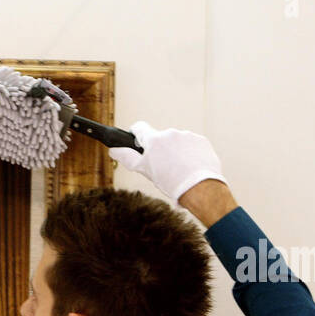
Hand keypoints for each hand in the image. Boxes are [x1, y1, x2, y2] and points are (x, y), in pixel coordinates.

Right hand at [109, 122, 226, 203]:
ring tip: (178, 170)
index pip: (139, 127)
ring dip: (175, 152)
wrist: (199, 187)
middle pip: (160, 138)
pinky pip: (191, 145)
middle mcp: (170, 133)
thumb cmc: (171, 182)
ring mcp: (187, 136)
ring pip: (176, 142)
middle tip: (162, 167)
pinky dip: (189, 154)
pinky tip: (190, 167)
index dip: (136, 135)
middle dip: (159, 149)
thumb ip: (127, 158)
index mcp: (154, 139)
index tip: (137, 142)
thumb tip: (113, 150)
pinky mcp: (201, 141)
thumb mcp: (144, 170)